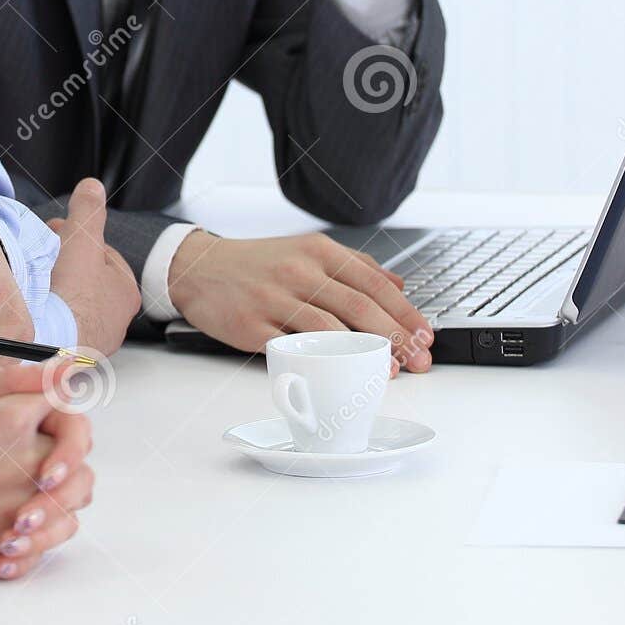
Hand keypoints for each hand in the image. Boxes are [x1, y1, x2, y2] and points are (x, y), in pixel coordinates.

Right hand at [0, 357, 93, 583]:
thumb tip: (12, 370)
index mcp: (10, 420)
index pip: (56, 391)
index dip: (53, 385)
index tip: (56, 384)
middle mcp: (29, 460)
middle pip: (79, 438)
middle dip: (69, 434)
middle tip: (49, 432)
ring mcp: (29, 501)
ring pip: (81, 485)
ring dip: (69, 478)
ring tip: (46, 480)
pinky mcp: (22, 539)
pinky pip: (63, 528)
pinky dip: (56, 522)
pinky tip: (31, 519)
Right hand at [46, 177, 139, 354]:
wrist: (50, 343)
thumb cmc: (72, 294)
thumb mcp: (81, 239)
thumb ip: (88, 211)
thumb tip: (93, 186)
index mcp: (125, 291)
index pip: (103, 254)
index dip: (78, 238)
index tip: (58, 233)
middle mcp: (116, 320)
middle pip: (88, 279)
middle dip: (67, 264)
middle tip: (44, 254)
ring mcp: (94, 339)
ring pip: (74, 303)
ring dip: (57, 288)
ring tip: (36, 280)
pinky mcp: (72, 352)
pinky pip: (61, 323)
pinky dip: (49, 312)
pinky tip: (35, 306)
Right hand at [168, 227, 433, 371]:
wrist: (197, 267)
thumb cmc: (257, 263)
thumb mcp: (306, 250)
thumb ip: (354, 265)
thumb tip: (399, 286)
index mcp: (317, 250)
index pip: (373, 282)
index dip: (405, 312)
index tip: (426, 336)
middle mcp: (298, 270)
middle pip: (359, 307)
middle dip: (396, 338)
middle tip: (419, 360)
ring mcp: (273, 298)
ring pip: (330, 329)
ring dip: (364, 355)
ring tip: (387, 372)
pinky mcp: (250, 325)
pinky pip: (291, 347)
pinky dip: (319, 363)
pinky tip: (338, 375)